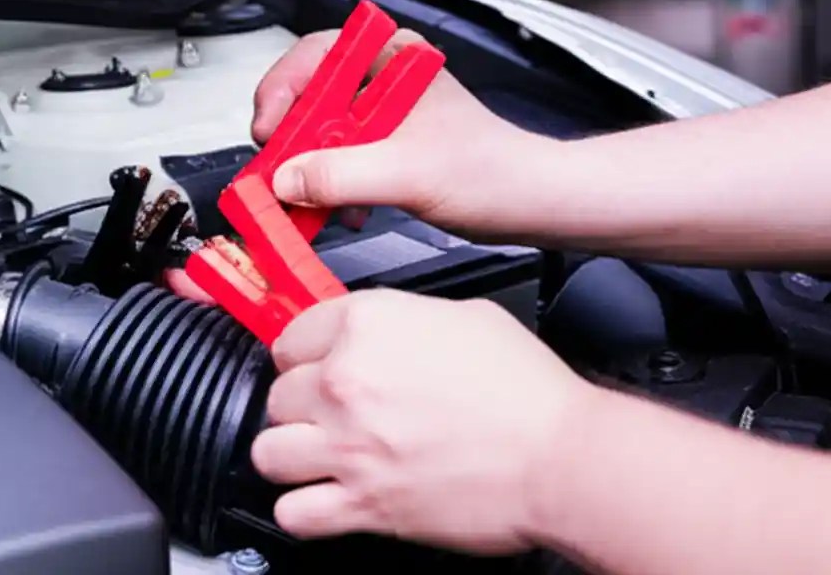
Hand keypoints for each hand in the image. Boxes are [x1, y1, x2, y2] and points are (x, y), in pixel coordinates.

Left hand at [251, 289, 594, 552]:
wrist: (562, 457)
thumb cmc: (528, 391)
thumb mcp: (465, 317)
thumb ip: (403, 320)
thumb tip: (379, 331)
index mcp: (368, 324)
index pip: (290, 335)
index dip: (305, 354)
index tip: (315, 367)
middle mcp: (346, 380)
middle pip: (277, 394)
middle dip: (301, 407)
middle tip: (333, 415)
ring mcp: (350, 446)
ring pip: (267, 452)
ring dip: (290, 456)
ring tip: (317, 457)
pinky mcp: (363, 503)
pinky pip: (293, 512)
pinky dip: (303, 510)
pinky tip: (324, 500)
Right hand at [255, 28, 551, 236]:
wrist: (527, 202)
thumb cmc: (493, 171)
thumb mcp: (407, 172)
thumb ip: (341, 175)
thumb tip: (286, 178)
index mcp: (392, 59)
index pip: (313, 54)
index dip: (282, 90)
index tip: (269, 130)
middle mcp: (382, 79)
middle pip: (307, 94)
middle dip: (290, 138)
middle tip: (277, 168)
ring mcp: (380, 113)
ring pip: (317, 130)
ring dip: (306, 167)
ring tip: (307, 195)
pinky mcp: (382, 146)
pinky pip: (334, 157)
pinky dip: (326, 185)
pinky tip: (338, 209)